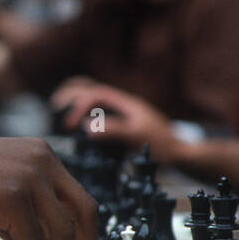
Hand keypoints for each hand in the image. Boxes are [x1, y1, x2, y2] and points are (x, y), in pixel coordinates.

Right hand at [50, 80, 177, 160]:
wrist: (182, 153)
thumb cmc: (163, 146)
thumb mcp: (137, 138)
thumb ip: (113, 130)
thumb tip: (87, 127)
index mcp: (126, 103)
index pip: (95, 94)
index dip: (80, 105)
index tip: (71, 124)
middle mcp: (123, 103)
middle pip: (91, 86)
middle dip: (72, 93)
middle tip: (56, 105)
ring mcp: (123, 111)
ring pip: (94, 95)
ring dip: (77, 99)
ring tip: (63, 110)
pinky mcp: (123, 120)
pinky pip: (99, 108)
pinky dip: (85, 110)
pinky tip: (80, 122)